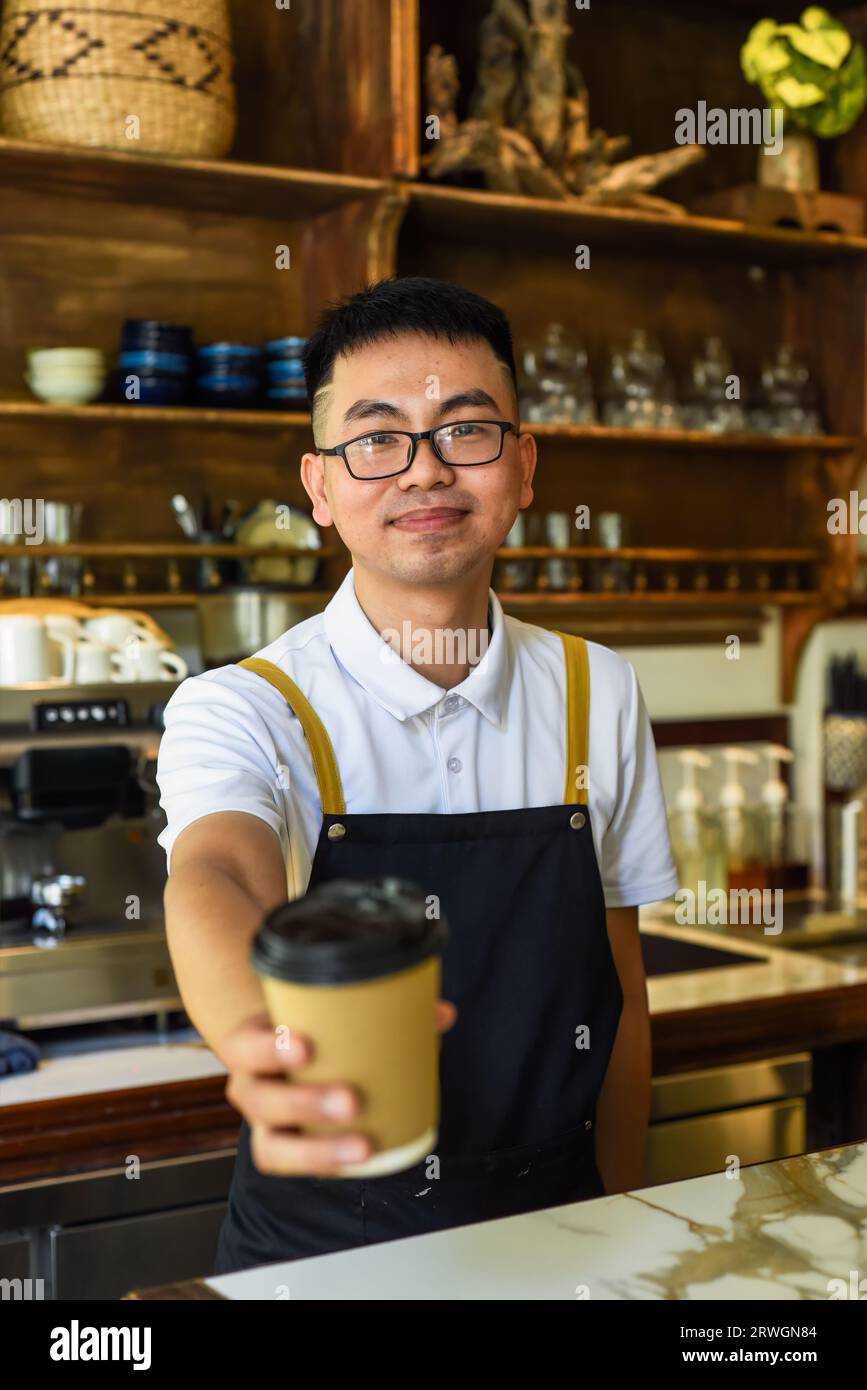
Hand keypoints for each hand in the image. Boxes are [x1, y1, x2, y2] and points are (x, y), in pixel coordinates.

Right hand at [217, 1000, 456, 1176]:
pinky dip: (329, 1164)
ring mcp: (264, 1124)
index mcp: (250, 1043)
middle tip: (351, 1100)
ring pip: (273, 1146)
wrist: (277, 1051)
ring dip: (319, 1149)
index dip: (268, 1049)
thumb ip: (378, 1007)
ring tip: (363, 1146)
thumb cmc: (303, 1027)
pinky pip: (297, 1166)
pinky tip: (365, 1160)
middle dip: (305, 1103)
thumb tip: (442, 1014)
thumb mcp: (321, 1010)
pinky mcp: (283, 1148)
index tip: (306, 1046)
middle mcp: (250, 1086)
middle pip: (261, 1101)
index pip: (242, 1046)